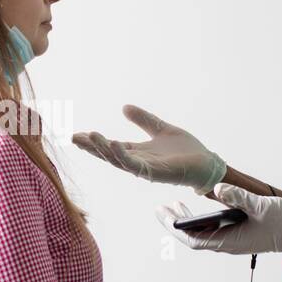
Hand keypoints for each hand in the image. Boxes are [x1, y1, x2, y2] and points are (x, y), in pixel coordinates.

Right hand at [72, 105, 225, 194]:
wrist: (207, 162)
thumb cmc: (186, 150)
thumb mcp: (160, 129)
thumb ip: (143, 119)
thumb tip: (124, 107)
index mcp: (137, 152)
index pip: (111, 146)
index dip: (95, 142)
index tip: (78, 135)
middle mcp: (138, 162)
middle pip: (109, 155)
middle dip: (91, 147)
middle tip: (74, 138)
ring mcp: (145, 169)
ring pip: (118, 160)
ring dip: (103, 149)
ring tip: (90, 136)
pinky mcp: (156, 173)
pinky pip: (135, 165)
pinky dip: (123, 155)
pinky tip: (114, 144)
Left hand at [157, 183, 281, 262]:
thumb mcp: (262, 206)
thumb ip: (239, 197)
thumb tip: (217, 188)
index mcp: (230, 241)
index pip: (194, 239)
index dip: (175, 227)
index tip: (163, 214)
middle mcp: (228, 243)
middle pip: (194, 237)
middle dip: (176, 223)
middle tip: (161, 208)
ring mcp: (234, 241)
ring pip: (204, 233)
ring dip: (188, 221)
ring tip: (174, 206)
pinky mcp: (240, 236)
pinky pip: (215, 230)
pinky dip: (203, 219)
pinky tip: (200, 208)